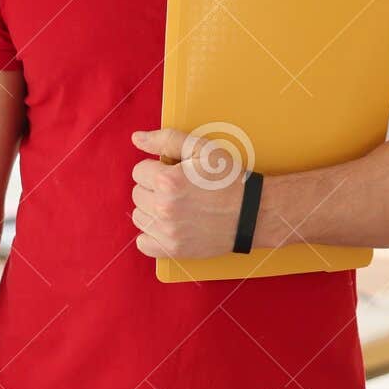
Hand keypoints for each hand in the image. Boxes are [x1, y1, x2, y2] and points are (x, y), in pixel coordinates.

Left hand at [129, 128, 247, 259]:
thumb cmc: (228, 178)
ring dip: (151, 210)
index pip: (139, 171)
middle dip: (153, 188)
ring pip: (139, 217)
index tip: (172, 172)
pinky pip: (143, 243)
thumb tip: (136, 138)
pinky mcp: (173, 249)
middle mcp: (163, 207)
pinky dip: (151, 235)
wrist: (252, 212)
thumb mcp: (202, 148)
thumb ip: (166, 139)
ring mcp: (167, 231)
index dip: (156, 168)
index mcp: (168, 180)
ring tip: (174, 206)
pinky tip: (167, 226)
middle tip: (176, 189)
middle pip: (137, 193)